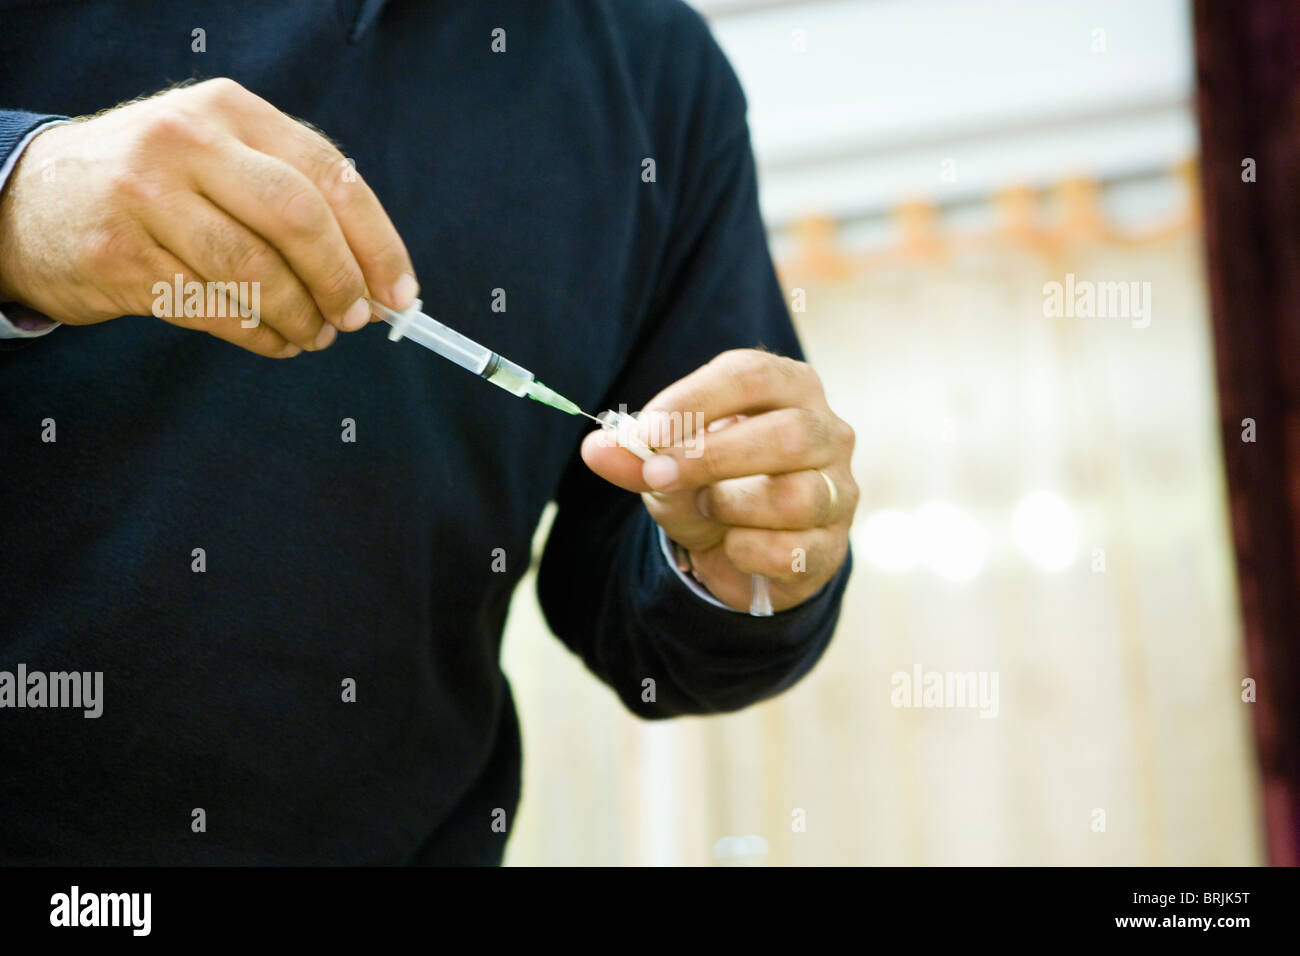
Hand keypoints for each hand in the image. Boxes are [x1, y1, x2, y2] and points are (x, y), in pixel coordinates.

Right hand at [0, 78, 416, 356]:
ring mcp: (146, 198)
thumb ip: (296, 195)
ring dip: (300, 317)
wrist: (33, 198)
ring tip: (316, 335)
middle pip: (297, 219)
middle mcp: (185, 143)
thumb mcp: (220, 157)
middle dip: (341, 281)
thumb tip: (379, 275)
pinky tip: (276, 341)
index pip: (328, 174)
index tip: (401, 292)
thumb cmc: (156, 185)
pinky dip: (259, 336)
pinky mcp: (120, 257)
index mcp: (229, 110)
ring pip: (254, 272)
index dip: (376, 242)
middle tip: (358, 319)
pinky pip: (213, 310)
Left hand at [582, 349, 857, 611]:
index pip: (752, 375)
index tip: (647, 432)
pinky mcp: (831, 548)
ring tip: (705, 511)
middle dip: (712, 457)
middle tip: (658, 476)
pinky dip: (745, 552)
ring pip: (795, 496)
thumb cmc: (710, 483)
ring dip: (731, 507)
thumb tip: (596, 447)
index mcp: (789, 388)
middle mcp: (827, 432)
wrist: (740, 549)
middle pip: (789, 433)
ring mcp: (838, 491)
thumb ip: (635, 456)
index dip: (696, 401)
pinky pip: (791, 551)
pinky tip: (730, 548)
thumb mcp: (666, 464)